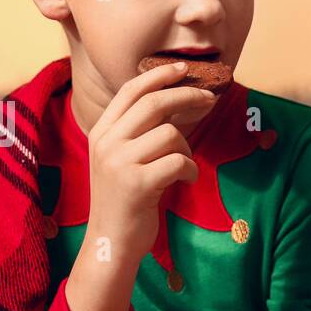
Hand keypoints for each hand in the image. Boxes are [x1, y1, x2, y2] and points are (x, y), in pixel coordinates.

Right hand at [85, 61, 217, 260]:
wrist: (110, 243)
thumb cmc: (125, 201)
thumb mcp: (121, 160)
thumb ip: (138, 133)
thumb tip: (175, 102)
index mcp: (101, 132)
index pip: (131, 90)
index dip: (160, 75)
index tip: (184, 68)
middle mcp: (106, 142)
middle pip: (154, 103)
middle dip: (187, 96)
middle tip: (210, 100)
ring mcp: (119, 162)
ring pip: (170, 134)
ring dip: (187, 149)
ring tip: (184, 167)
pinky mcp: (137, 184)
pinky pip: (179, 162)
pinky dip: (191, 170)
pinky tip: (187, 181)